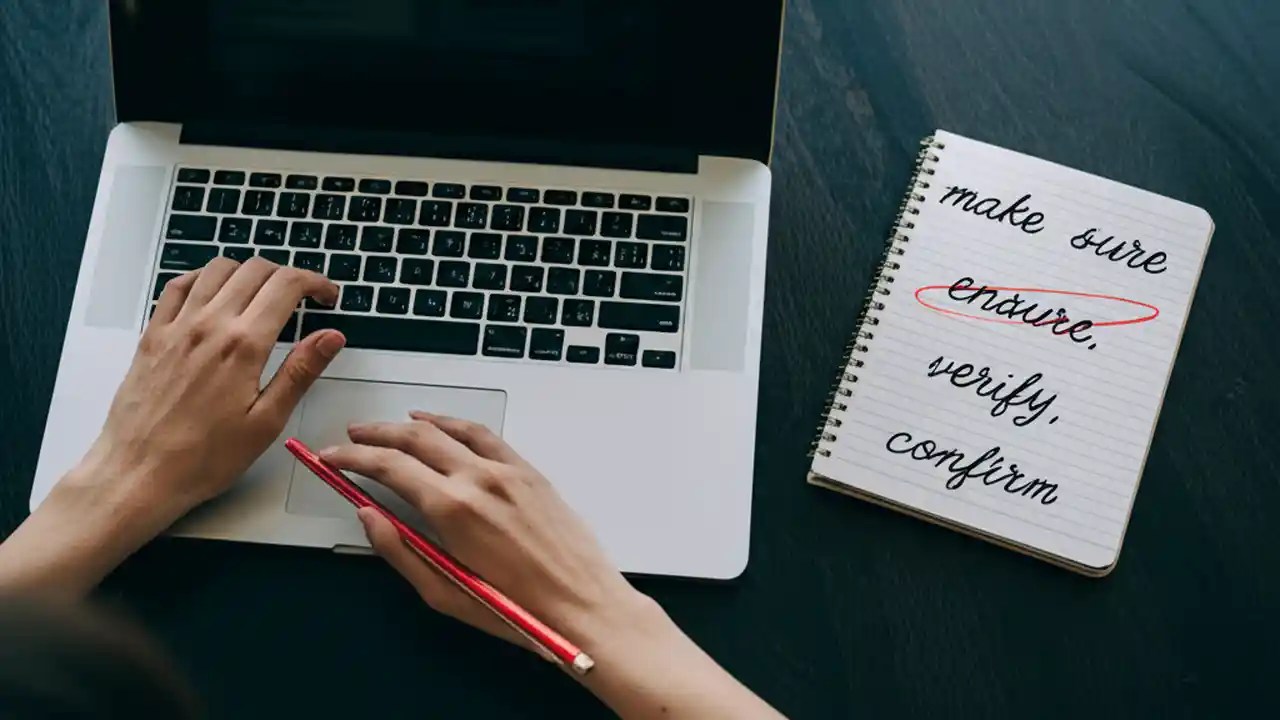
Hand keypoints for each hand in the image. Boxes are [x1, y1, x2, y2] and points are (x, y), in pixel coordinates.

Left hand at [75, 257, 344, 520]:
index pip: (286, 286)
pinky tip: (215, 293)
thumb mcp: (266, 421)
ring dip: (248, 272)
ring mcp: (177, 327)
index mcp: (243, 346)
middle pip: (256, 270)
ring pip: (218, 269)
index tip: (326, 296)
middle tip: (303, 297)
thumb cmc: (201, 458)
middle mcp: (209, 326)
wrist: (139, 473)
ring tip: (263, 293)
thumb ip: (300, 371)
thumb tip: (331, 337)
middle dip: (288, 275)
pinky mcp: (153, 335)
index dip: (315, 283)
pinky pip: (178, 286)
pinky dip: (204, 278)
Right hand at [323, 415, 782, 718]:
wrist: (583, 606)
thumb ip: (399, 550)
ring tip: (387, 427)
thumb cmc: (517, 609)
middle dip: (375, 435)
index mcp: (452, 509)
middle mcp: (479, 480)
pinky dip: (456, 424)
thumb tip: (368, 516)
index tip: (331, 457)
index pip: (388, 466)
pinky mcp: (529, 472)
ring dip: (411, 424)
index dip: (352, 457)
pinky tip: (441, 425)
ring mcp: (507, 471)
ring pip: (449, 429)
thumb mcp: (443, 592)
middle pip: (414, 439)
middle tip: (351, 439)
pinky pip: (485, 435)